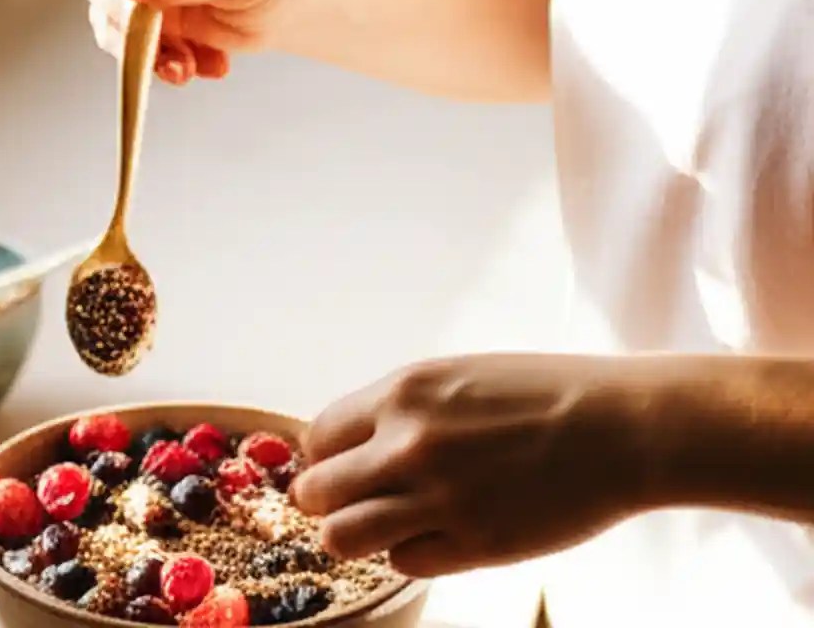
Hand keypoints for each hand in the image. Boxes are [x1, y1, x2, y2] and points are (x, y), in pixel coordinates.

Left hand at [293, 354, 653, 576]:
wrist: (625, 427)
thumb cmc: (545, 395)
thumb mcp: (457, 377)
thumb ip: (399, 409)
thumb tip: (345, 446)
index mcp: (403, 394)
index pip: (317, 438)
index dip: (325, 458)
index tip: (343, 466)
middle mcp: (409, 445)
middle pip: (316, 493)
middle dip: (326, 501)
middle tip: (354, 502)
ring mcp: (440, 498)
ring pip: (343, 538)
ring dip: (357, 535)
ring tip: (387, 525)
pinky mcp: (474, 544)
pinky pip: (403, 562)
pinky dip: (411, 553)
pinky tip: (441, 533)